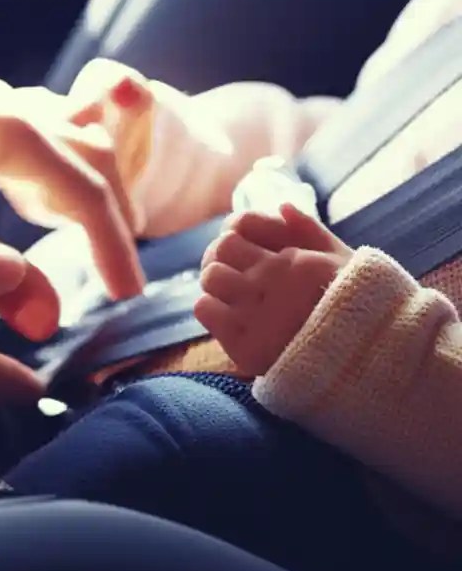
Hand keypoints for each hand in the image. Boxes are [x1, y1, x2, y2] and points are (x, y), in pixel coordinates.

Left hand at [0, 74, 145, 313]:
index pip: (88, 196)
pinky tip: (31, 208)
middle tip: (123, 269)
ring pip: (65, 139)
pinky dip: (49, 174)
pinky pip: (31, 137)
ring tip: (92, 238)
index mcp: (10, 134)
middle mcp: (7, 106)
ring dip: (85, 187)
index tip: (127, 298)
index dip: (113, 251)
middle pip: (93, 156)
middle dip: (114, 212)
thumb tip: (49, 321)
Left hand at [195, 205, 351, 375]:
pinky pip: (204, 308)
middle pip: (221, 248)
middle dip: (225, 255)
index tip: (245, 245)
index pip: (242, 223)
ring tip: (232, 295)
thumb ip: (312, 233)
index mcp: (295, 259)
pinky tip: (229, 316)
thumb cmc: (360, 309)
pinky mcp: (241, 344)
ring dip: (217, 282)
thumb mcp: (345, 262)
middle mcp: (271, 281)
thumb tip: (282, 207)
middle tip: (234, 271)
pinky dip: (211, 308)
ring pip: (210, 277)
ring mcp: (253, 312)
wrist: (366, 364)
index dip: (238, 231)